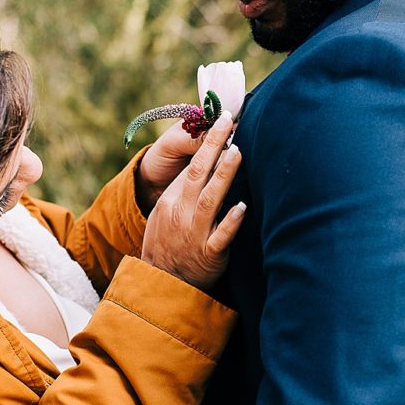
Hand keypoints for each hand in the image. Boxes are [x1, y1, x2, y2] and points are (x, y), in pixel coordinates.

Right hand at [139, 117, 245, 289]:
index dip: (207, 144)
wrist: (161, 282)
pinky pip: (221, 236)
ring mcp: (194, 232)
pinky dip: (231, 222)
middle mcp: (181, 212)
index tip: (222, 123)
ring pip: (211, 199)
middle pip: (198, 173)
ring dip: (224, 175)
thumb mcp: (164, 214)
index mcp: (170, 201)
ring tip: (238, 152)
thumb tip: (203, 166)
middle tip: (229, 122)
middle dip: (214, 145)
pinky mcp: (208, 254)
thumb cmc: (167, 244)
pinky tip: (242, 207)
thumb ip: (181, 192)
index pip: (190, 167)